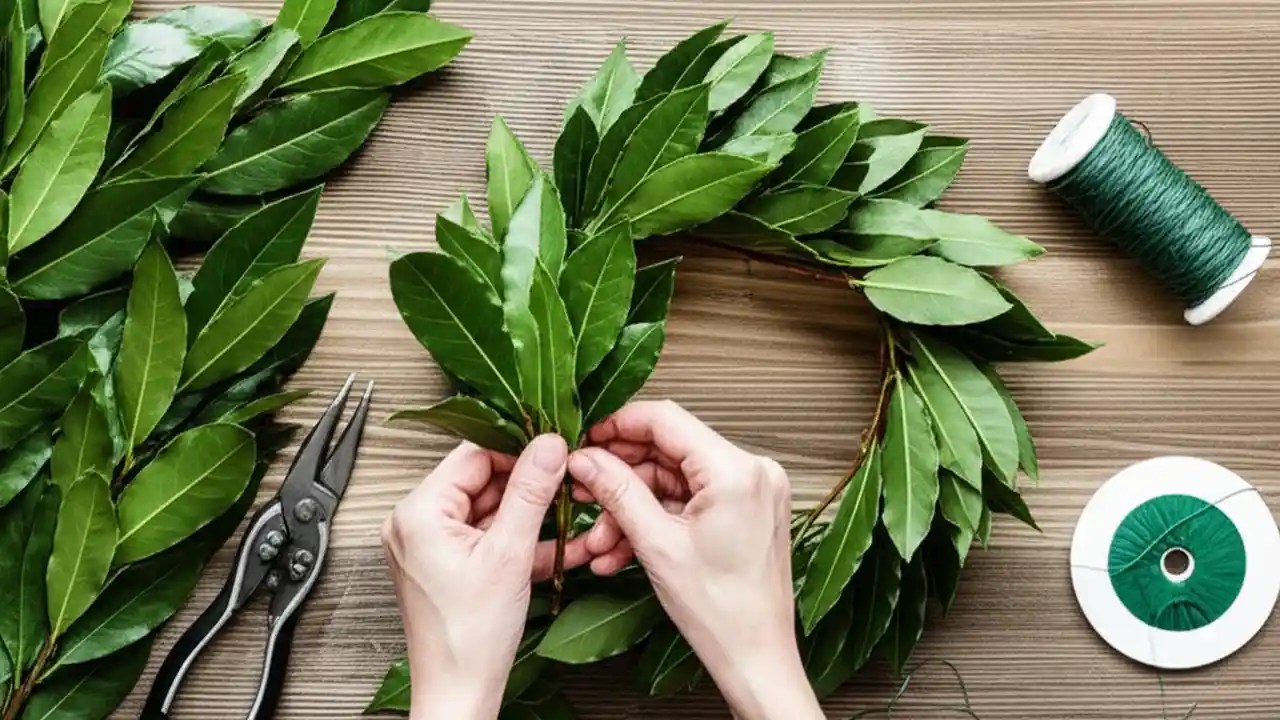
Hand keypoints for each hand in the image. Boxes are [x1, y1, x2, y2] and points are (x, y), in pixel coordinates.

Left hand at [382, 436, 591, 719]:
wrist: (459, 693)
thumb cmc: (468, 639)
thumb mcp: (511, 553)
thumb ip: (531, 492)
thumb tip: (547, 445)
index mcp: (418, 513)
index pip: (474, 454)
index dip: (519, 452)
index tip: (555, 453)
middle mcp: (414, 524)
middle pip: (482, 481)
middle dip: (528, 488)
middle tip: (567, 486)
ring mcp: (428, 546)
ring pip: (488, 510)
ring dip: (529, 516)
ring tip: (566, 519)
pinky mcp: (445, 565)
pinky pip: (485, 537)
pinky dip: (517, 541)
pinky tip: (553, 547)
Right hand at [567, 401, 823, 719]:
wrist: (756, 658)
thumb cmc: (721, 613)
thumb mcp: (656, 545)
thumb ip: (617, 491)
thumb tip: (584, 458)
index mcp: (737, 472)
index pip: (666, 419)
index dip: (618, 425)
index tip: (585, 439)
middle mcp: (753, 471)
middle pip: (669, 451)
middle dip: (621, 477)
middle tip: (582, 491)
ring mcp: (753, 491)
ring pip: (675, 480)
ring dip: (633, 506)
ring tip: (600, 541)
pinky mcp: (748, 510)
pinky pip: (691, 500)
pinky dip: (657, 519)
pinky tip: (623, 546)